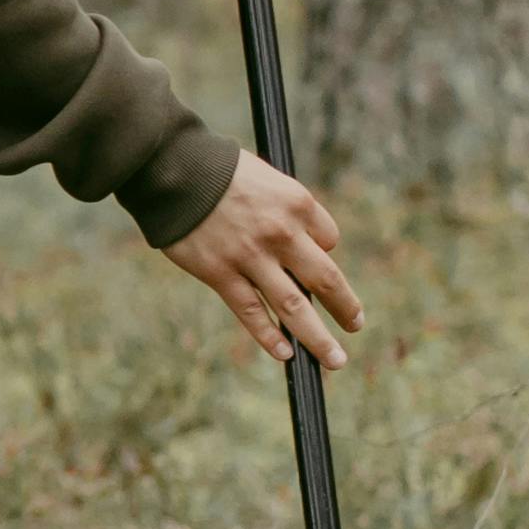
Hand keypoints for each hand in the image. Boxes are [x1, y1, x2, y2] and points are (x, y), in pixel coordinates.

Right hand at [161, 154, 360, 368]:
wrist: (173, 170)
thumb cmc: (219, 170)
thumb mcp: (267, 178)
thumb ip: (285, 211)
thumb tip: (297, 251)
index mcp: (297, 203)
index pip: (329, 239)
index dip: (324, 252)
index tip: (315, 260)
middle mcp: (281, 233)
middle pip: (325, 279)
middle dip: (345, 307)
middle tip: (355, 324)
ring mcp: (251, 257)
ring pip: (294, 306)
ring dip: (318, 338)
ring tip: (335, 359)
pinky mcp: (220, 272)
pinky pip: (252, 311)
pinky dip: (270, 336)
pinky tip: (285, 353)